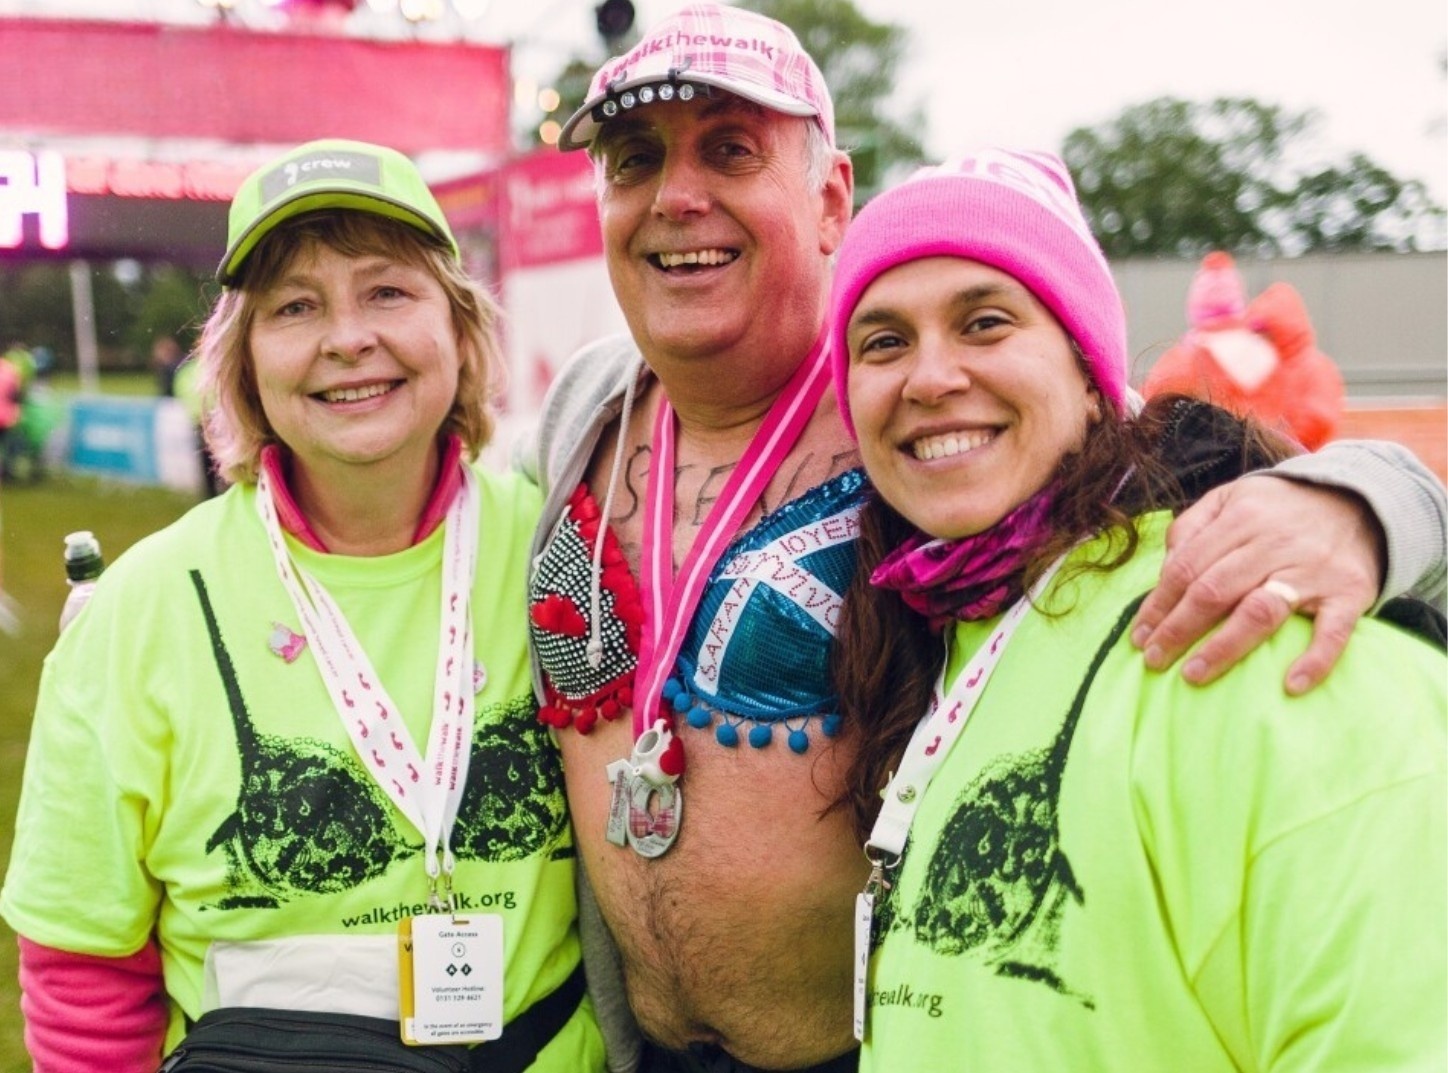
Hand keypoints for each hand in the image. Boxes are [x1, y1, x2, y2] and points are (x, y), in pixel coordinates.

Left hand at [1131, 475, 1385, 694]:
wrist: (1363, 499)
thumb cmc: (1281, 508)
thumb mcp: (1232, 497)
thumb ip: (1192, 526)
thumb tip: (1164, 568)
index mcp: (1240, 519)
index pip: (1186, 567)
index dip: (1158, 604)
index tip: (1139, 636)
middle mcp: (1273, 543)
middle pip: (1213, 591)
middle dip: (1177, 629)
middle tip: (1153, 661)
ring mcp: (1312, 570)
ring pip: (1260, 611)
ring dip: (1223, 647)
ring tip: (1193, 675)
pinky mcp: (1349, 592)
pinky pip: (1334, 631)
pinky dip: (1315, 660)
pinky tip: (1292, 686)